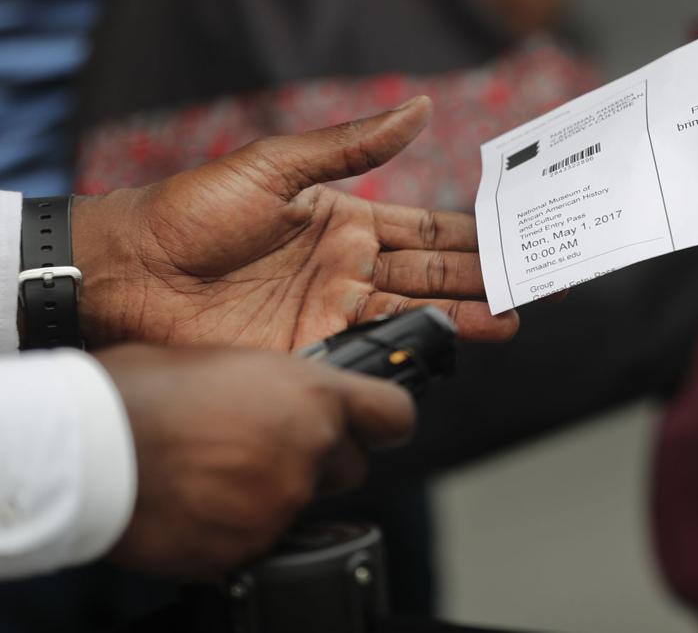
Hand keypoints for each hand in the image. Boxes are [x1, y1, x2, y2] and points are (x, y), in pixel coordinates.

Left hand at [74, 98, 517, 350]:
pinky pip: (371, 349)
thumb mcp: (277, 165)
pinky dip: (413, 349)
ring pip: (415, 313)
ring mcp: (332, 310)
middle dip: (486, 277)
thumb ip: (352, 146)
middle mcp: (350, 266)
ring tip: (512, 319)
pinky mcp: (309, 350)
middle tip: (536, 281)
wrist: (129, 270)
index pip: (428, 228)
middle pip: (434, 274)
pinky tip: (451, 349)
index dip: (476, 233)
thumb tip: (420, 108)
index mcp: (346, 219)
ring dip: (465, 315)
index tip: (521, 233)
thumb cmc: (192, 208)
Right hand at [98, 343, 413, 578]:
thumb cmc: (145, 389)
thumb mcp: (229, 363)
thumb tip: (286, 403)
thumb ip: (278, 389)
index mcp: (313, 395)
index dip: (385, 423)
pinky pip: (257, 540)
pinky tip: (196, 504)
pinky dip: (233, 528)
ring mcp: (280, 504)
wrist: (91, 446)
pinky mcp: (247, 548)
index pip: (393, 415)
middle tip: (262, 450)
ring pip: (299, 506)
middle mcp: (309, 450)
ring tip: (212, 474)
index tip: (377, 428)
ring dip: (269, 494)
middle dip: (317, 462)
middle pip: (348, 468)